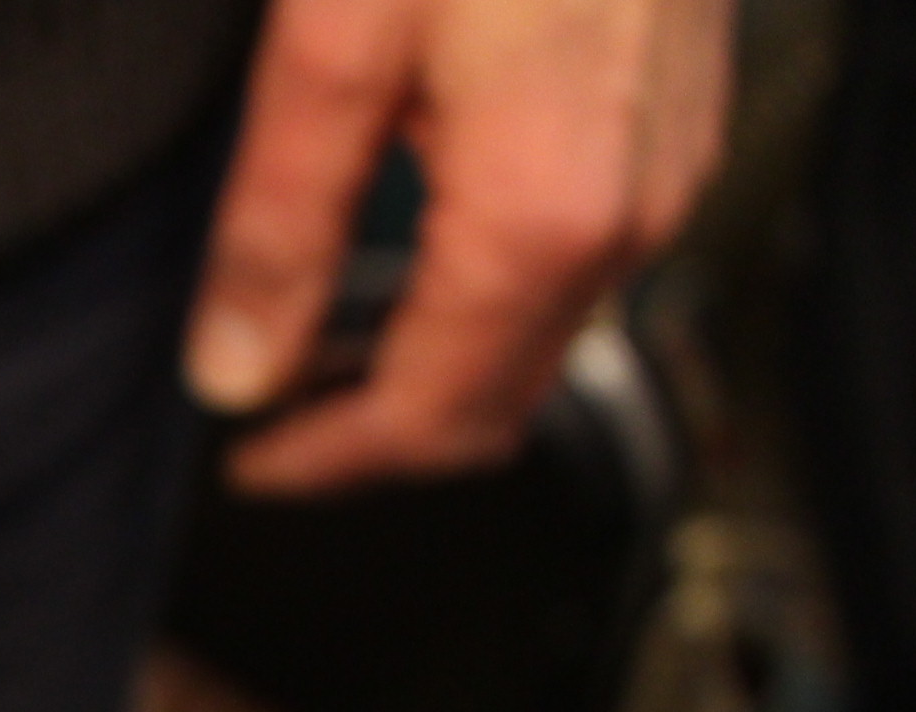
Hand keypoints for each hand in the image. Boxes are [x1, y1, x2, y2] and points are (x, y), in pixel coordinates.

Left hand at [183, 0, 730, 493]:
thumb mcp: (332, 40)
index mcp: (542, 216)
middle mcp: (631, 211)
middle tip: (272, 419)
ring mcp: (671, 161)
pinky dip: (493, 286)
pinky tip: (415, 239)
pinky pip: (585, 250)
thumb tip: (235, 370)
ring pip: (547, 331)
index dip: (328, 464)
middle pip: (499, 400)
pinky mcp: (680, 106)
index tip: (246, 464)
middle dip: (380, 432)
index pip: (432, 419)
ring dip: (435, 360)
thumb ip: (282, 221)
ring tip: (322, 336)